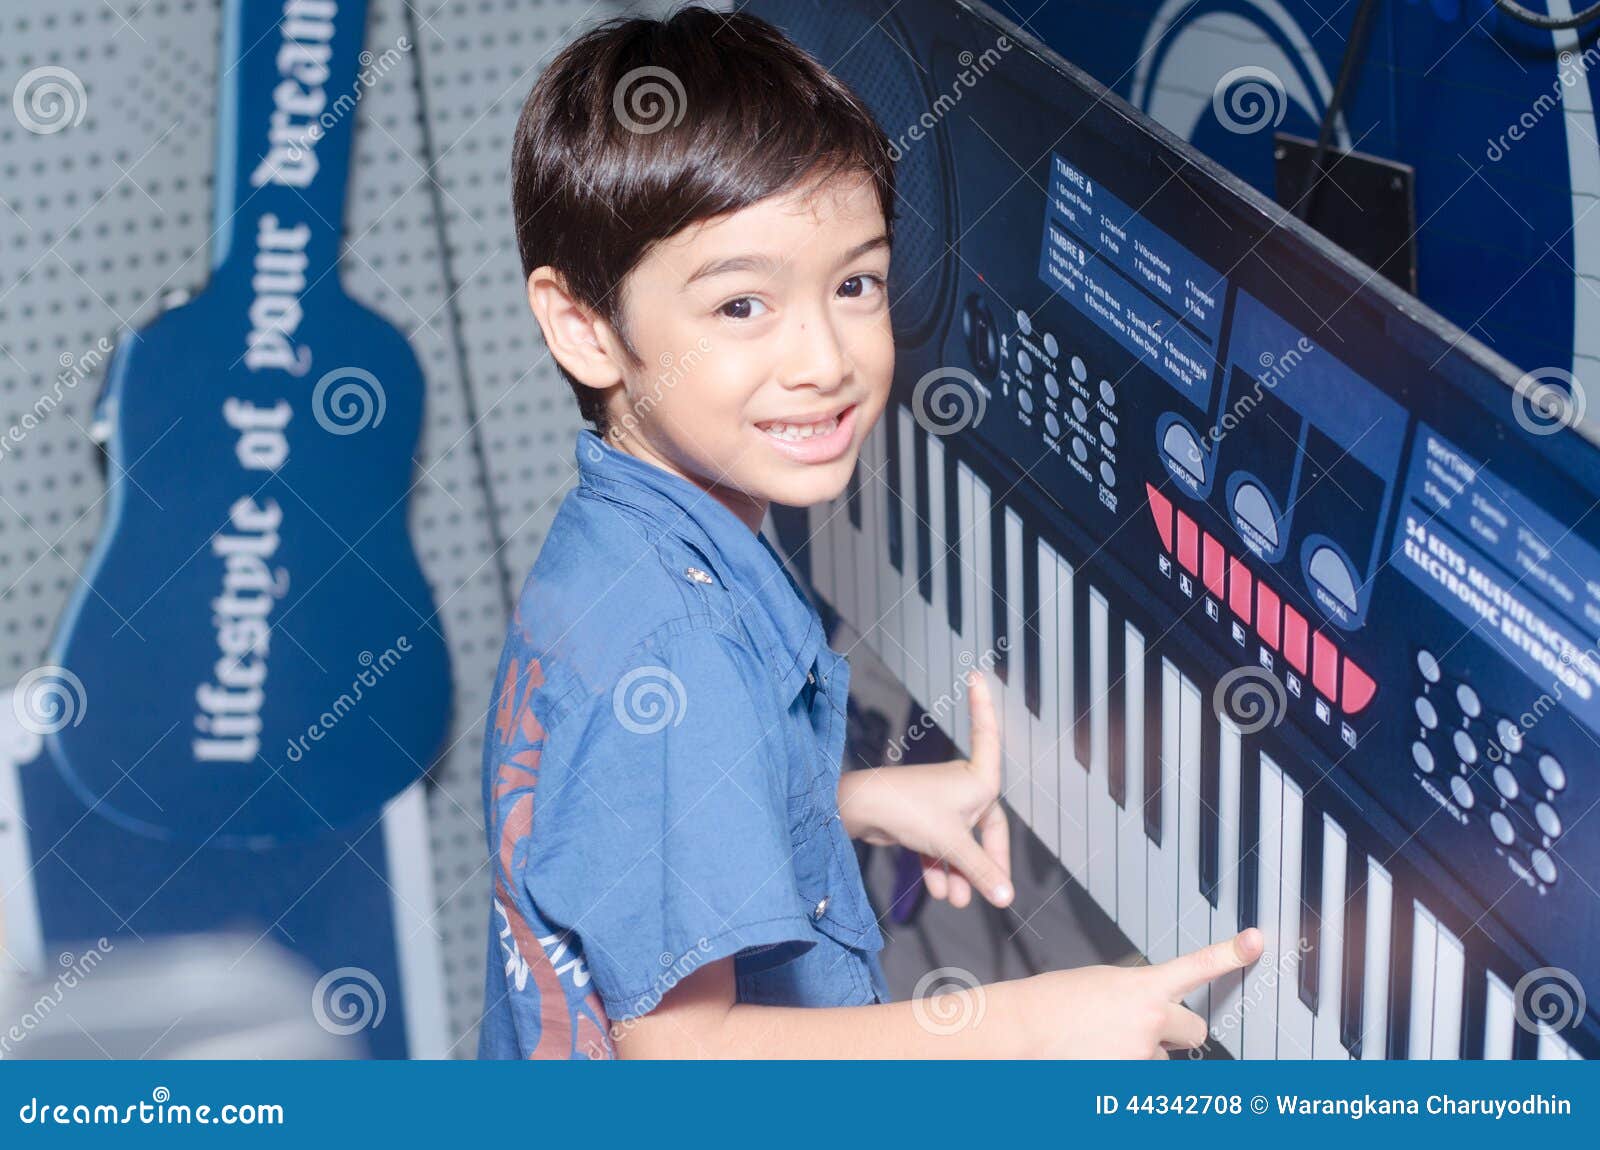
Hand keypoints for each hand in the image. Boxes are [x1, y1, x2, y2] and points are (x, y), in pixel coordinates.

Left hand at [838, 671, 1011, 907]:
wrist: (862, 818)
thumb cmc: (909, 812)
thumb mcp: (953, 844)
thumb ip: (982, 871)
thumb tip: (1007, 898)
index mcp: (977, 778)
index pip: (989, 735)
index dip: (985, 706)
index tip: (977, 672)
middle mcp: (961, 787)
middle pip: (986, 825)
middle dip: (983, 861)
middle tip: (989, 895)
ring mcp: (940, 805)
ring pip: (961, 841)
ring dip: (960, 871)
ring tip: (956, 901)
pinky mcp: (922, 821)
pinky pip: (941, 845)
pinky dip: (941, 866)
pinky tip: (939, 891)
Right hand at [1004, 928, 1265, 1057]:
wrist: (1020, 1032)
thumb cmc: (1050, 1005)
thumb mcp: (1100, 983)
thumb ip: (1136, 995)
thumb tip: (1151, 1012)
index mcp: (1143, 987)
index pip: (1198, 966)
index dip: (1231, 953)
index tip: (1254, 941)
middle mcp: (1151, 1021)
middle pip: (1194, 1029)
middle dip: (1176, 1031)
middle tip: (1143, 1029)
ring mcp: (1144, 1056)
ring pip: (1162, 1060)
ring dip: (1142, 1056)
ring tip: (1100, 1045)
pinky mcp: (1131, 1084)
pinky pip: (1143, 1081)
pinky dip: (1124, 1074)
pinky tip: (1096, 1061)